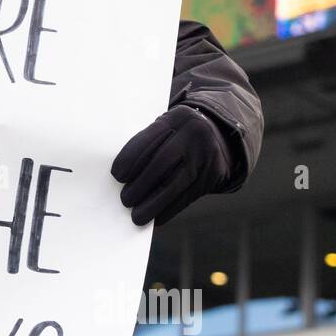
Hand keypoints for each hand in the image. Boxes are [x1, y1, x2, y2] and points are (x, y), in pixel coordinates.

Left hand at [111, 104, 232, 226]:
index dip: (130, 158)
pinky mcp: (214, 175)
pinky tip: (156, 218)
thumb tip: (121, 175)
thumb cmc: (178, 135)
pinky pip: (187, 196)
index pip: (148, 138)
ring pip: (175, 184)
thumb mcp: (167, 128)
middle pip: (161, 163)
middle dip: (140, 185)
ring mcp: (206, 155)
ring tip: (137, 215)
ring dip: (153, 204)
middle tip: (125, 200)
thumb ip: (147, 144)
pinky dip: (169, 209)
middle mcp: (194, 134)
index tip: (117, 175)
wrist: (218, 136)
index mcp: (176, 118)